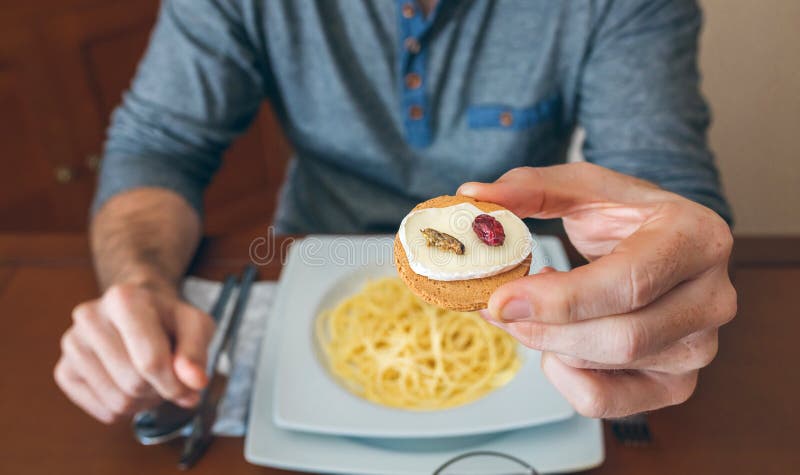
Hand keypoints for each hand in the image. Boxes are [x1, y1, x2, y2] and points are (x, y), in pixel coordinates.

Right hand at [54, 282, 214, 422]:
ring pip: (118, 401)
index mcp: (123, 299)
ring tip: (150, 377)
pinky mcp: (63, 371)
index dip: (175, 383)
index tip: (190, 386)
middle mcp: (89, 317)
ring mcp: (71, 344)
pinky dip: (125, 409)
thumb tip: (195, 383)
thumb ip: (197, 353)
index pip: (151, 362)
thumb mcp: (196, 325)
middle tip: (167, 373)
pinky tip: (130, 383)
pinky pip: (102, 411)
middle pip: (134, 383)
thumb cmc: (168, 319)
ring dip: (144, 401)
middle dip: (159, 388)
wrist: (139, 311)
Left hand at [458, 163, 735, 417]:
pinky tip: (559, 341)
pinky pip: (604, 402)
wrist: (661, 244)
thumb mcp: (582, 188)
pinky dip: (564, 376)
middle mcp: (712, 298)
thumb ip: (528, 188)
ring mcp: (699, 347)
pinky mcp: (676, 384)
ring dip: (548, 344)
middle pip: (620, 339)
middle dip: (544, 328)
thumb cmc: (625, 215)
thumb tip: (473, 194)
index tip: (500, 298)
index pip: (629, 283)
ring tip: (530, 309)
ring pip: (608, 368)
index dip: (560, 299)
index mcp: (697, 239)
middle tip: (496, 306)